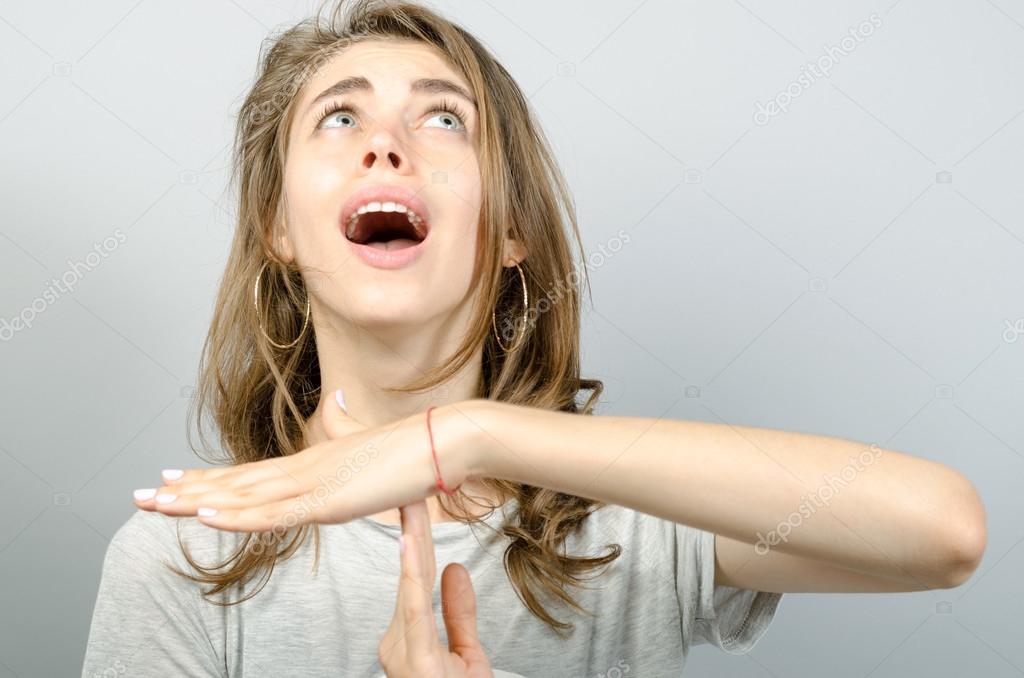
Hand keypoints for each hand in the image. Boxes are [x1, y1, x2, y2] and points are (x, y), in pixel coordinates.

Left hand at [131, 391, 477, 531]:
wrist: (442, 440)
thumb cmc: (412, 448)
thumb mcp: (370, 447)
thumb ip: (348, 431)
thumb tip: (338, 406)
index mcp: (311, 461)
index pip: (250, 473)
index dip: (209, 477)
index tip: (172, 478)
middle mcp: (303, 468)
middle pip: (235, 482)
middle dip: (185, 490)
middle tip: (141, 494)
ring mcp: (313, 482)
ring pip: (243, 496)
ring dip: (196, 502)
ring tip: (155, 505)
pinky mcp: (328, 500)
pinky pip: (273, 513)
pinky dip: (236, 516)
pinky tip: (204, 517)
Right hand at [378, 500, 493, 677]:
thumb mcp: (465, 653)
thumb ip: (458, 613)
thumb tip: (454, 568)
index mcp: (406, 639)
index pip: (415, 579)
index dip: (418, 540)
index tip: (417, 506)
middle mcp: (396, 643)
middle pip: (412, 575)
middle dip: (413, 529)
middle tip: (412, 485)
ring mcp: (403, 652)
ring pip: (412, 582)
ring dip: (413, 538)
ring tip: (412, 502)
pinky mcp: (418, 660)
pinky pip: (415, 608)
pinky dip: (411, 572)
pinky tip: (408, 543)